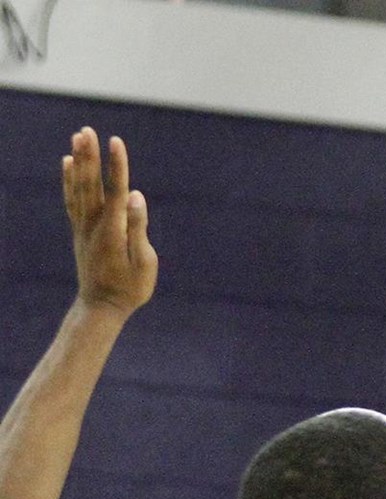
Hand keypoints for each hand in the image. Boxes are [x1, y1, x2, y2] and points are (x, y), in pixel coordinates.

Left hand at [63, 128, 157, 315]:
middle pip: (91, 184)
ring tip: (78, 137)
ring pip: (79, 188)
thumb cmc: (130, 288)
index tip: (116, 141)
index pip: (115, 190)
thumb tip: (134, 196)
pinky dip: (68, 179)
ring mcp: (83, 227)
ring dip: (79, 161)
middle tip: (87, 131)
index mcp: (113, 231)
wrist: (101, 306)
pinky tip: (67, 162)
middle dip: (90, 156)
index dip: (117, 165)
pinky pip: (71, 199)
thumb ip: (138, 228)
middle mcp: (93, 224)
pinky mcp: (79, 230)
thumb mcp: (144, 262)